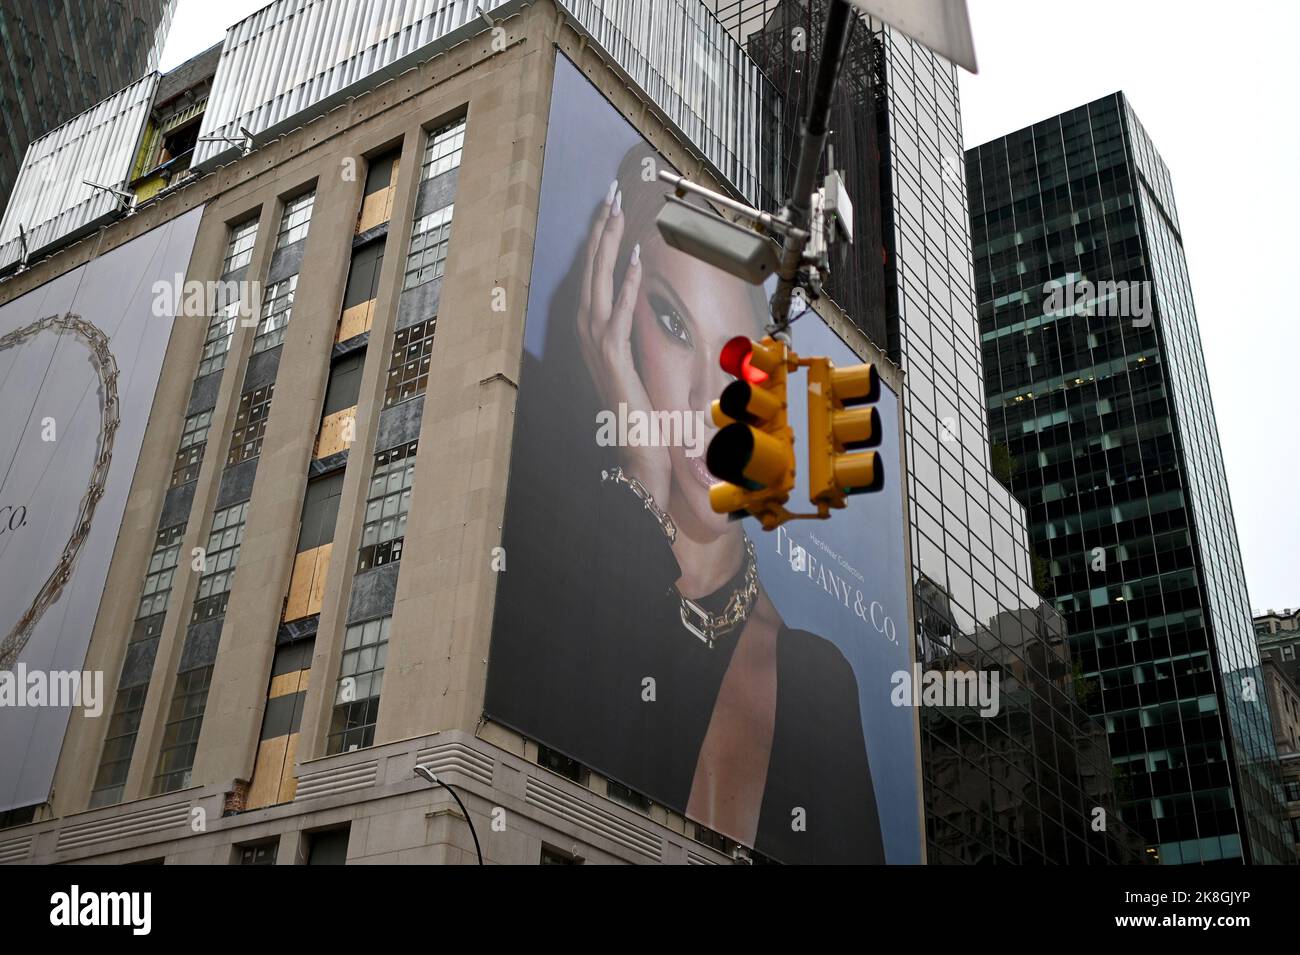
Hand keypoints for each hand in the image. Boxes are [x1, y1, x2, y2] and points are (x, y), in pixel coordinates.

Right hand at [576, 181, 671, 506]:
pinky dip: (627, 286)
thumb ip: (627, 329)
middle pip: (591, 269)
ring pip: (599, 283)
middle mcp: (587, 332)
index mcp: (591, 329)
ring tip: (616, 214)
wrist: (634, 446)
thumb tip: (636, 298)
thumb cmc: (635, 406)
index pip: (593, 273)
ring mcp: (596, 344)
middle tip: (610, 194)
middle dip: (601, 229)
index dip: (600, 238)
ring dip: (608, 247)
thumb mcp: (630, 359)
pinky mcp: (612, 358)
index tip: (609, 207)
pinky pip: (619, 314)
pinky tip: (635, 261)